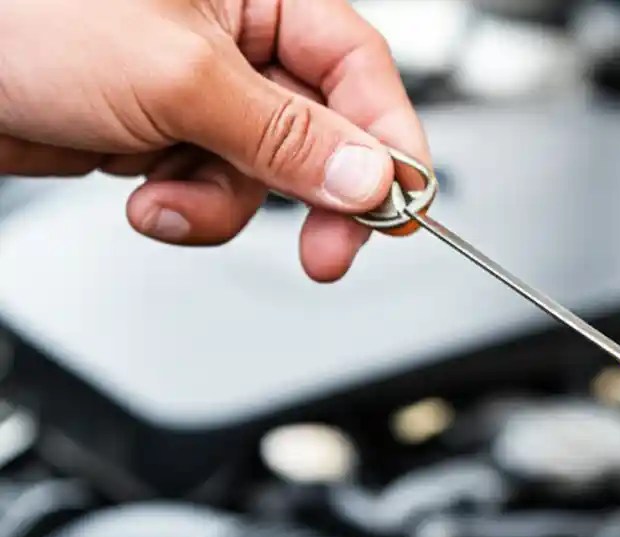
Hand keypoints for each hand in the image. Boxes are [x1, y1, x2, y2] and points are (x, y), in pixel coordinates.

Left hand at [0, 0, 427, 280]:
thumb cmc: (25, 14)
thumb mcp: (180, 77)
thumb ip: (286, 135)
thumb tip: (370, 177)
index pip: (359, 69)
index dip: (390, 141)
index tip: (402, 206)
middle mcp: (238, 41)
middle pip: (324, 134)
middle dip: (316, 197)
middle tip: (329, 251)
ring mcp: (200, 93)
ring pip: (265, 177)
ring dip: (222, 207)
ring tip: (170, 199)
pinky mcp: (163, 136)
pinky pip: (211, 193)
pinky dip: (183, 211)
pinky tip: (144, 199)